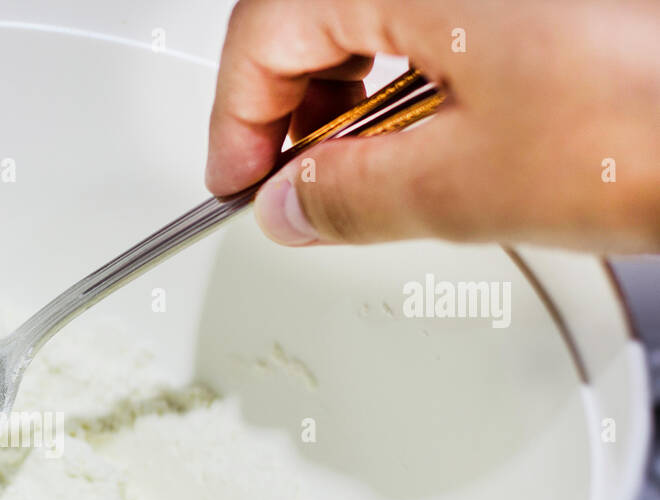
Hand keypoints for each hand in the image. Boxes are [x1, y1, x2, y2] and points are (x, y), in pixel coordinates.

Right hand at [205, 0, 659, 251]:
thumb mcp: (467, 183)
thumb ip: (349, 197)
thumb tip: (292, 206)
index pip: (263, 33)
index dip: (236, 122)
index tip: (241, 185)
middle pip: (312, 12)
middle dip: (294, 105)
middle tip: (299, 182)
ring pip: (377, 11)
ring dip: (357, 90)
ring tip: (379, 165)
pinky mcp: (536, 0)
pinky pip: (444, 14)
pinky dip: (421, 68)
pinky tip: (447, 124)